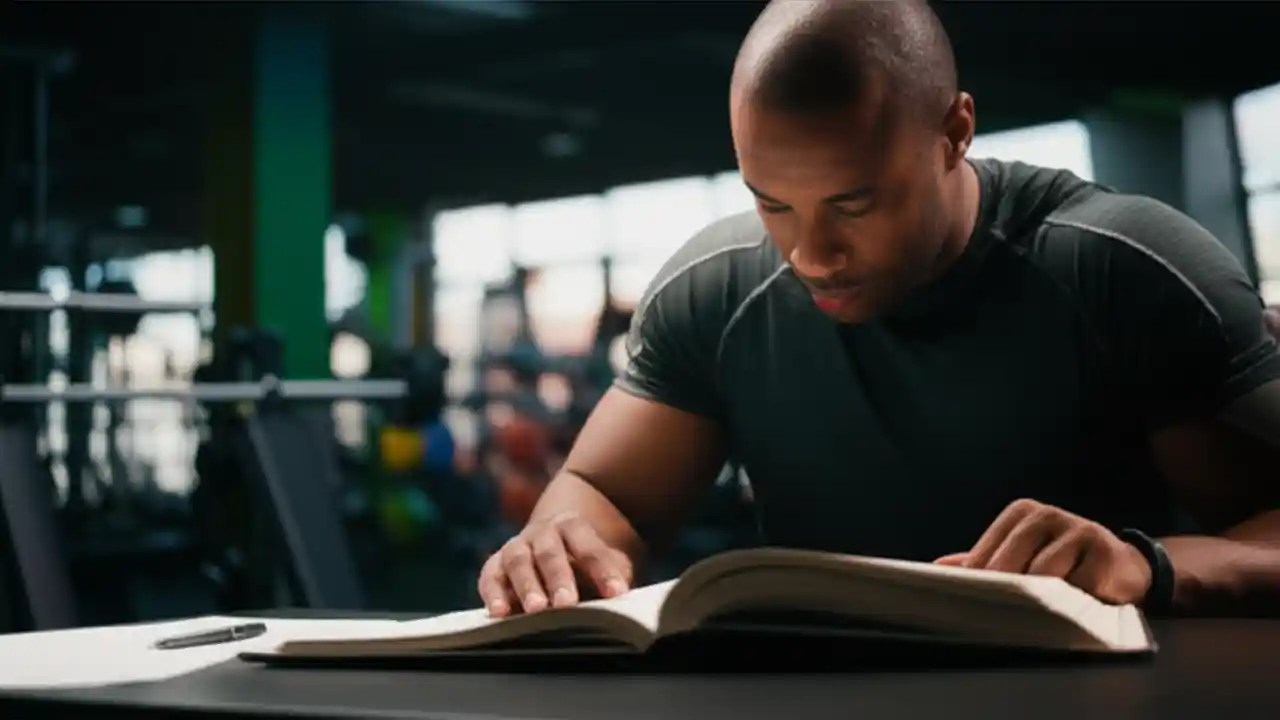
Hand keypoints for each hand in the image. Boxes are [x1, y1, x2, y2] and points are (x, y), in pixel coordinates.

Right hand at [478, 511, 633, 617]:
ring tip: (536, 609)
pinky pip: (490, 577)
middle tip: (567, 603)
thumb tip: (629, 602)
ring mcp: (515, 547)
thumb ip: (616, 577)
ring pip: (518, 561)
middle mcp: (541, 532)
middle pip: (549, 552)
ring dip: (527, 585)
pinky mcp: (495, 566)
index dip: (603, 570)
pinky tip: (499, 613)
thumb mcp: (608, 563)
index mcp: (572, 526)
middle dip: (559, 577)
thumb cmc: (585, 563)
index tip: (617, 593)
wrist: (553, 542)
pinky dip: (492, 594)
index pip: (589, 547)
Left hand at [935, 499, 1152, 604]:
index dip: (975, 585)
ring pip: (1042, 576)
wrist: (1122, 566)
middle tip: (995, 620)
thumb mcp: (1021, 555)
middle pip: (1009, 564)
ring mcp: (1077, 530)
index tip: (966, 608)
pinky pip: (1076, 589)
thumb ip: (984, 560)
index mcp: (1020, 513)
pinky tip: (1071, 610)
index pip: (985, 553)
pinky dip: (1070, 604)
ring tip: (1035, 616)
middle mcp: (1046, 515)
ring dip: (1038, 601)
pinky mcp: (1103, 554)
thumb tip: (937, 568)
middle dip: (1002, 595)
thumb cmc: (1062, 562)